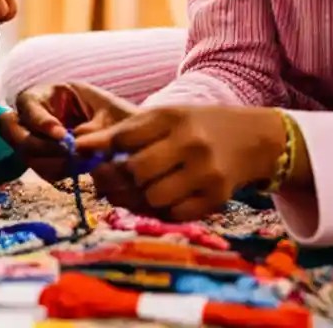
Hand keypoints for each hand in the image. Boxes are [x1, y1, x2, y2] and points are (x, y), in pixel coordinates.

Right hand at [0, 82, 136, 182]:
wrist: (135, 138)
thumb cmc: (121, 117)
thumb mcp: (109, 115)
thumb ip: (90, 130)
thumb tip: (72, 147)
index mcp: (51, 93)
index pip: (27, 102)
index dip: (40, 121)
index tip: (62, 136)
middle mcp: (37, 114)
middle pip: (9, 128)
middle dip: (34, 144)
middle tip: (63, 154)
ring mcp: (37, 137)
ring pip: (23, 152)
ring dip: (49, 161)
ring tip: (80, 162)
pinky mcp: (44, 157)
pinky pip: (39, 168)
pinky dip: (57, 171)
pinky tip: (79, 168)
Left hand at [74, 105, 285, 222]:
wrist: (254, 138)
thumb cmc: (197, 127)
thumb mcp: (165, 118)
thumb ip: (124, 132)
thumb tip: (78, 145)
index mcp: (172, 117)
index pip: (123, 137)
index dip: (102, 149)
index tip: (93, 155)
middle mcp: (190, 143)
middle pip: (134, 171)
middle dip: (119, 177)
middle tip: (114, 179)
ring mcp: (206, 172)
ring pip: (152, 197)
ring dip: (140, 197)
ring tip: (142, 188)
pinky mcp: (216, 198)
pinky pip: (173, 214)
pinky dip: (163, 210)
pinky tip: (165, 197)